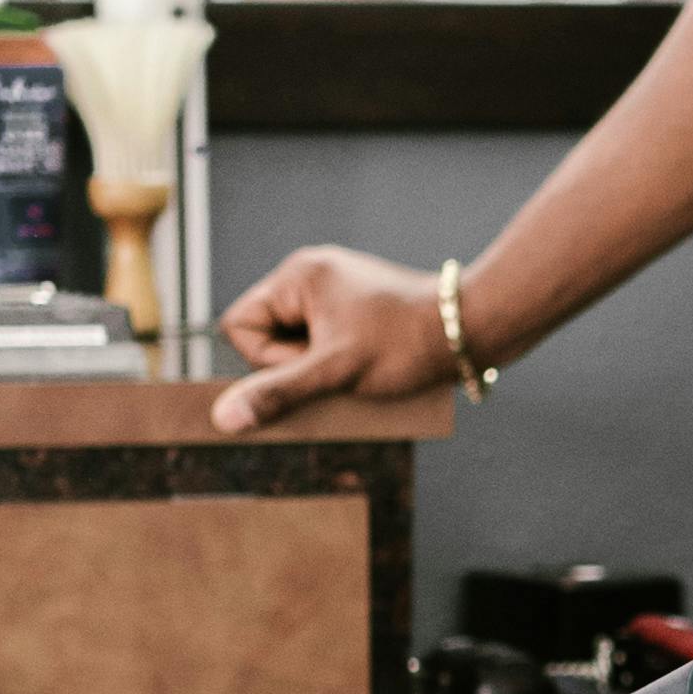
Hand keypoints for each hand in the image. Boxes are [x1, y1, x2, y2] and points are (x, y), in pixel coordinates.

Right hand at [213, 243, 457, 432]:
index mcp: (298, 275)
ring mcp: (334, 292)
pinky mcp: (354, 310)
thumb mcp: (335, 373)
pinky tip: (366, 368)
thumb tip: (222, 418)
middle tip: (340, 366)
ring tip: (357, 368)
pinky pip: (322, 344)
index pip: (240, 326)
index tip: (313, 361)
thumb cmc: (404, 345)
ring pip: (296, 346)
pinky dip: (337, 365)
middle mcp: (311, 276)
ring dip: (319, 369)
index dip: (267, 359)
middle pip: (266, 337)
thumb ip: (277, 394)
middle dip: (297, 364)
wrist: (470, 331)